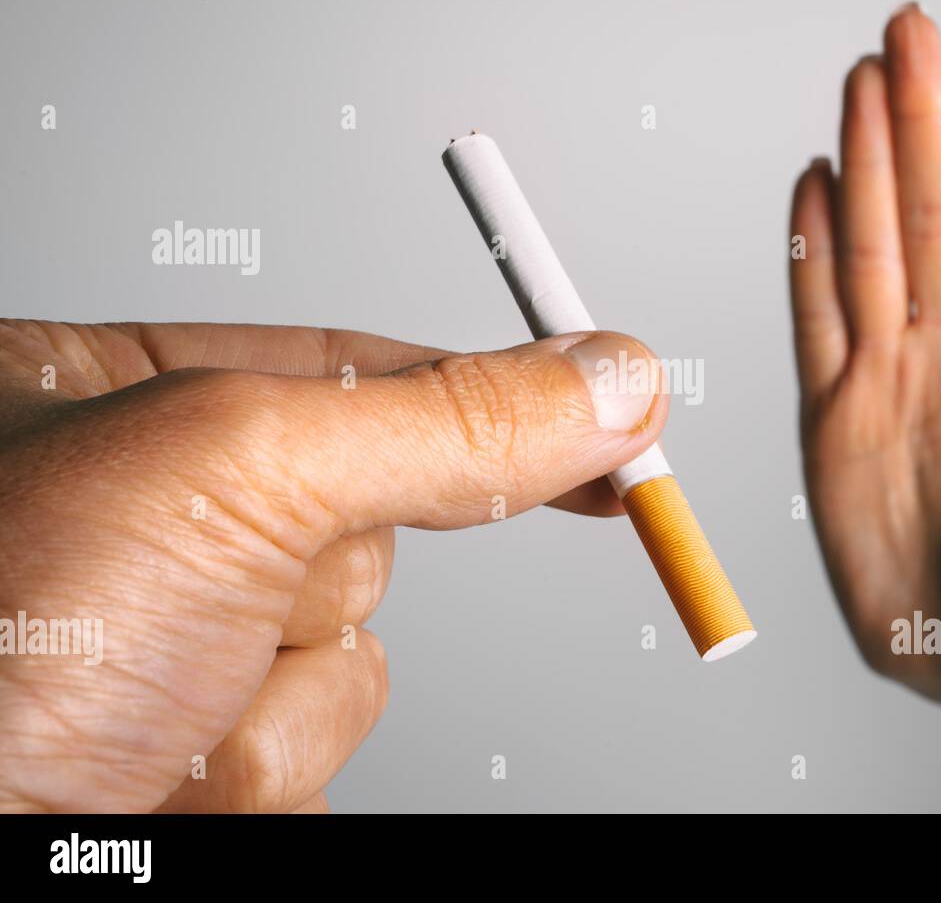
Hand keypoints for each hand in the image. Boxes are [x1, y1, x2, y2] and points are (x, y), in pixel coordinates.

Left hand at [0, 320, 665, 811]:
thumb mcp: (239, 473)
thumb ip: (446, 420)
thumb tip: (610, 382)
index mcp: (125, 391)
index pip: (370, 364)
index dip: (506, 389)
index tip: (623, 410)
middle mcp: (151, 505)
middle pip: (371, 513)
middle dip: (332, 567)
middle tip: (247, 589)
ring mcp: (177, 628)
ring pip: (353, 644)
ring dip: (288, 683)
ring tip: (160, 698)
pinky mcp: (195, 738)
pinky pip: (318, 735)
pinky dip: (263, 758)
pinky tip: (162, 767)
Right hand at [788, 5, 940, 703]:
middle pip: (929, 218)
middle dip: (917, 122)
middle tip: (905, 33)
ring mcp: (888, 381)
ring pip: (870, 250)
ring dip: (865, 165)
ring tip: (861, 86)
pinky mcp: (832, 418)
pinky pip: (816, 319)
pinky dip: (809, 252)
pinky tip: (816, 188)